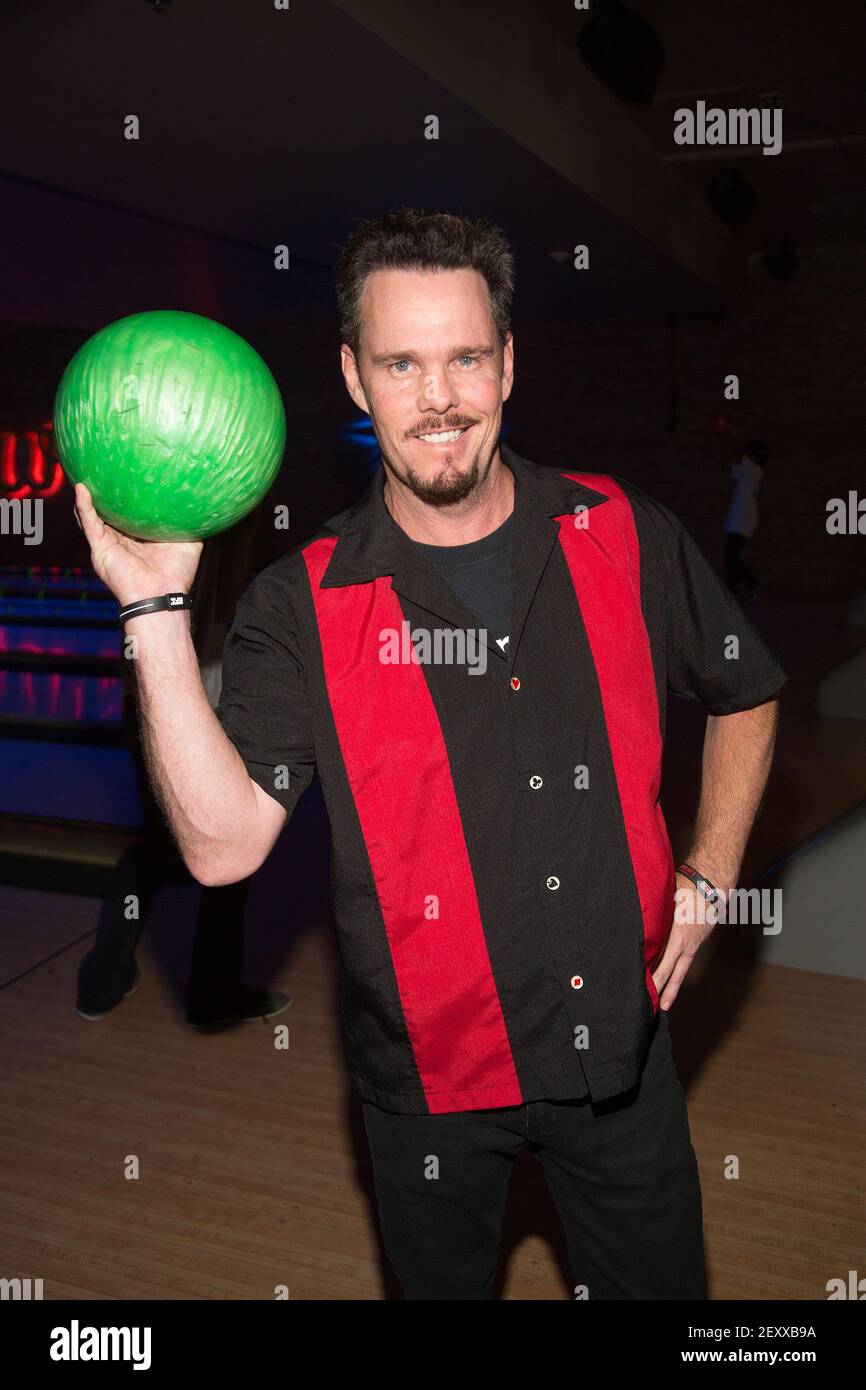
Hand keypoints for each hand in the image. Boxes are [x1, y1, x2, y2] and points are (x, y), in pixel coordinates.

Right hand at [73, 482, 202, 606]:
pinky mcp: (101, 548)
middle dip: (104, 493)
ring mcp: (111, 542)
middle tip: (102, 469)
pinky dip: (84, 505)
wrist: (161, 594)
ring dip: (88, 496)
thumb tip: (198, 505)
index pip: (131, 513)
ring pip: (94, 514)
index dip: (128, 497)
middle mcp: (123, 538)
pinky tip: (81, 488)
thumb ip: (187, 525)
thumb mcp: (189, 543)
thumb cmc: (176, 573)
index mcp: (141, 537)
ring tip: (85, 474)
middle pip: (110, 512)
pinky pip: (89, 523)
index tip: (129, 475)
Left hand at [651, 871, 720, 1011]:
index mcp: (679, 937)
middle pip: (676, 973)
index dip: (656, 980)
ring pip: (682, 967)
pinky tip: (670, 972)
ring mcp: (695, 943)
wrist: (713, 884)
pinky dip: (678, 967)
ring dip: (674, 983)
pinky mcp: (697, 939)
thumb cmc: (688, 889)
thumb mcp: (667, 902)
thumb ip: (655, 916)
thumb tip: (639, 924)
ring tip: (666, 1000)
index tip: (647, 992)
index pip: (665, 965)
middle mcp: (688, 944)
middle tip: (660, 1008)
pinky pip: (685, 957)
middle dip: (667, 992)